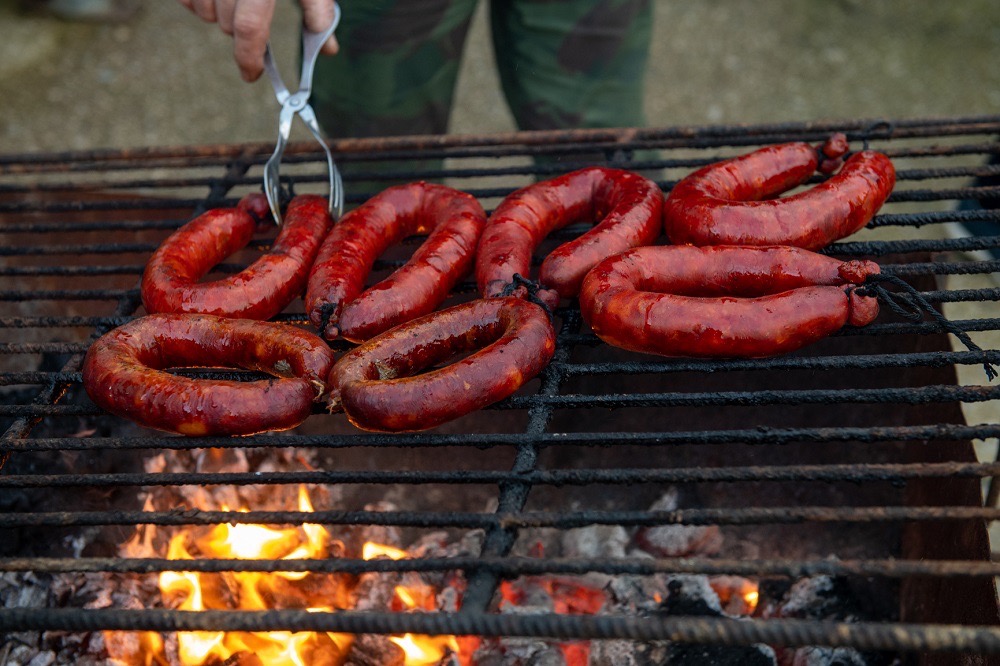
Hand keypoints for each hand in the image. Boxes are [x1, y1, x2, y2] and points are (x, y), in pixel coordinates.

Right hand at [176, 0, 339, 81]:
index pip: (250, 28)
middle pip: (225, 23)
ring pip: (201, 11)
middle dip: (240, 33)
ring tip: (235, 0)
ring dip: (217, 15)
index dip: (249, 58)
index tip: (252, 75)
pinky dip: (198, 0)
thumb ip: (317, 6)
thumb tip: (327, 49)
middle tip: (255, 22)